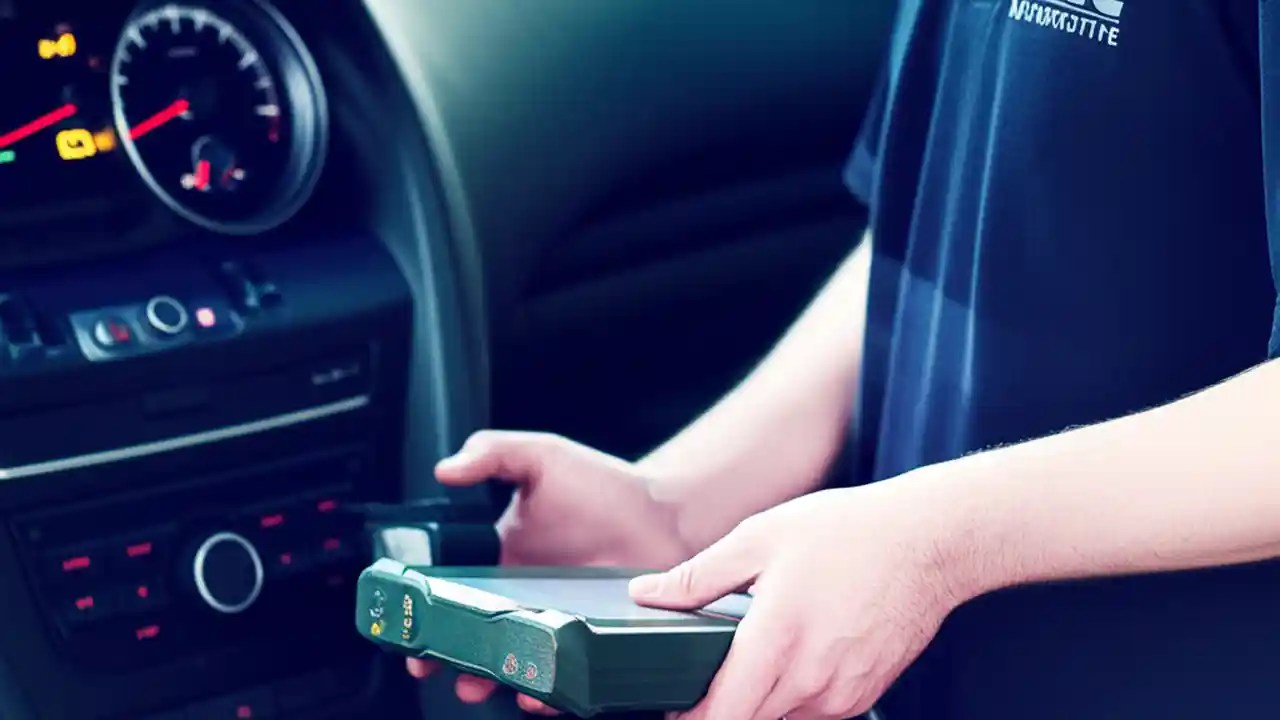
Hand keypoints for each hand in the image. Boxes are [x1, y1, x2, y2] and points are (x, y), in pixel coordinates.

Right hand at [406, 430, 691, 714]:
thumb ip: (493, 454)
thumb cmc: (604, 486)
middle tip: (435, 668)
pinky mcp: (587, 646)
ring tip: (481, 685)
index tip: (410, 630)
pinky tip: (538, 694)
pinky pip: (561, 680)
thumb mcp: (542, 458)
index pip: (451, 592)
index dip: (425, 614)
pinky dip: (546, 695)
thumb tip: (444, 468)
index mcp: (500, 560)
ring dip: (491, 681)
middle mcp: (522, 598)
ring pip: (512, 664)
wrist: (668, 516)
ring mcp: (555, 626)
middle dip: (447, 659)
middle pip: (472, 638)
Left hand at [628, 481, 968, 719]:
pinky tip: (791, 655)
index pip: (720, 714)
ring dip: (755, 700)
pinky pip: (811, 712)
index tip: (670, 706)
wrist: (930, 542)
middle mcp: (810, 678)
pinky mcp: (861, 695)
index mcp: (777, 640)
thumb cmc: (847, 532)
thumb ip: (697, 576)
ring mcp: (840, 693)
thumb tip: (645, 593)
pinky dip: (789, 695)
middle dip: (717, 707)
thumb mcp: (760, 537)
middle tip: (700, 676)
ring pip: (778, 719)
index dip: (688, 719)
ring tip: (749, 656)